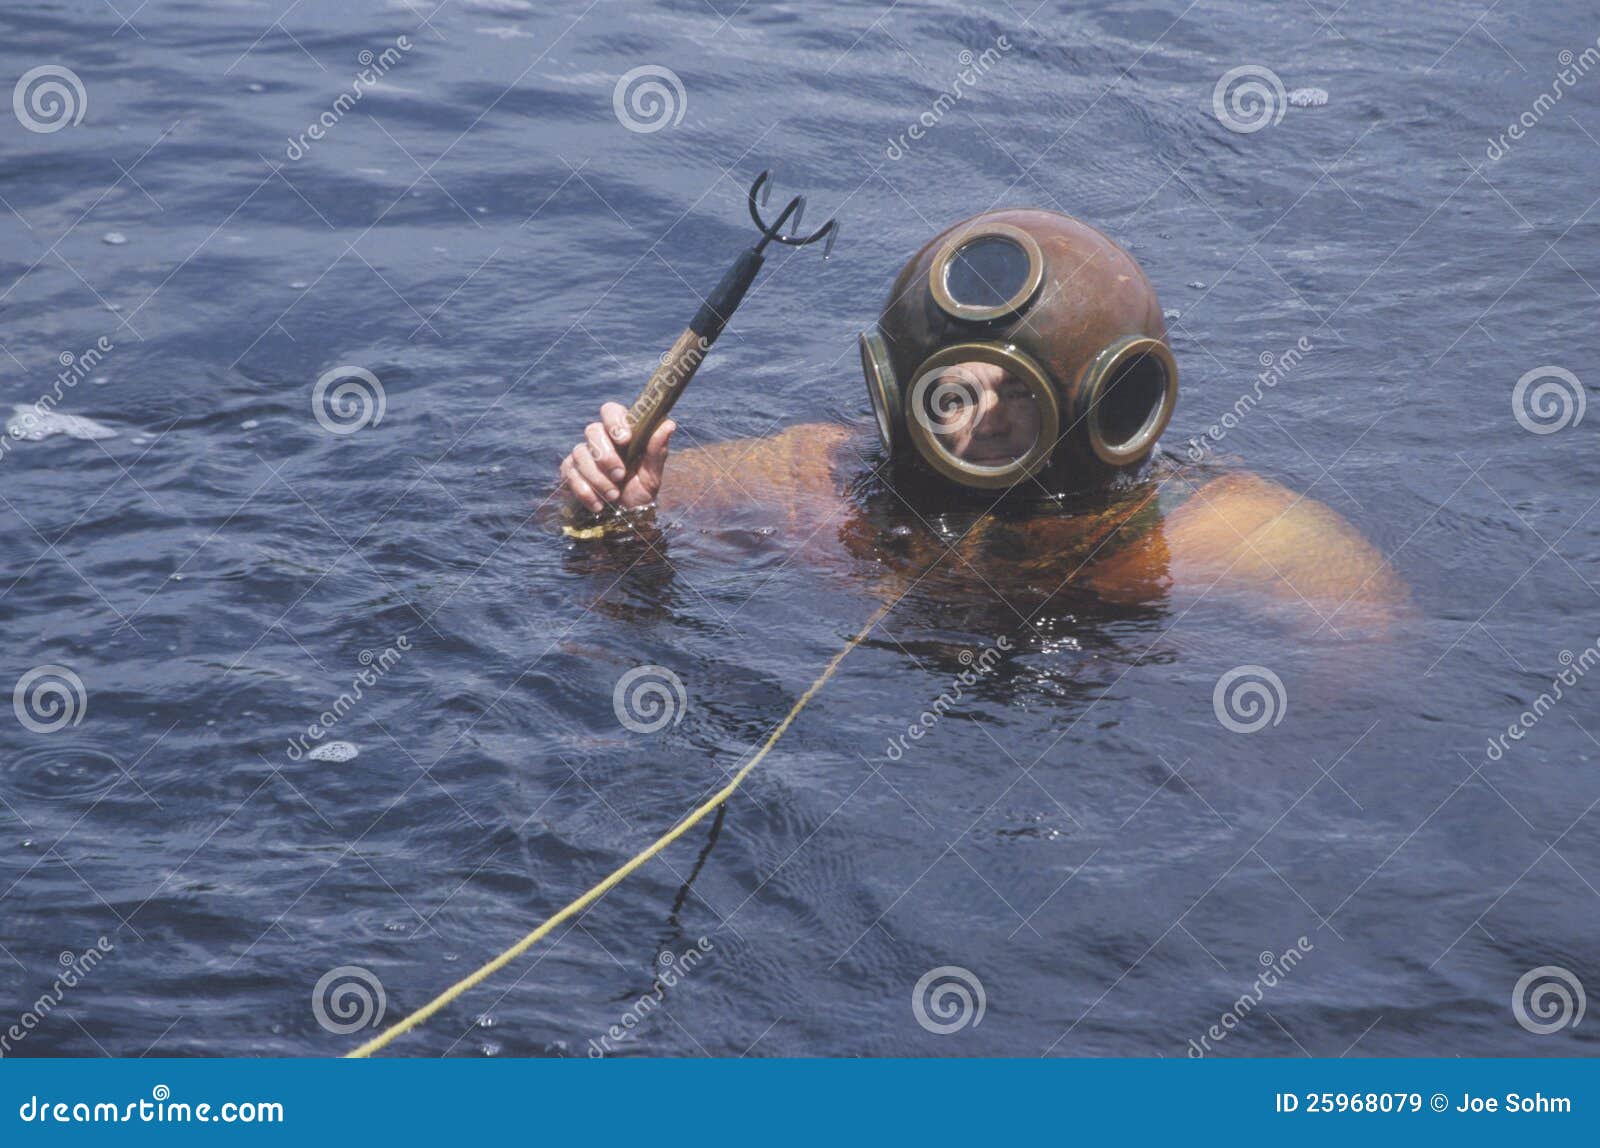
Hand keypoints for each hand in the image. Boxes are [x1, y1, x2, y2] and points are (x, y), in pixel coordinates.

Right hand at [558, 401, 675, 512]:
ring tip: (613, 496)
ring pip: (580, 453)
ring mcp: (583, 455)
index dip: (614, 421)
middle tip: (620, 475)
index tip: (624, 439)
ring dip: (597, 478)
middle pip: (592, 431)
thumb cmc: (641, 491)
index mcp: (621, 434)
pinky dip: (585, 491)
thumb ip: (657, 450)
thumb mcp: (653, 474)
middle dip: (606, 456)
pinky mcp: (570, 472)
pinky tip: (598, 505)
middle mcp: (600, 440)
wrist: (625, 518)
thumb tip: (669, 424)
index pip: (611, 411)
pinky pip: (569, 474)